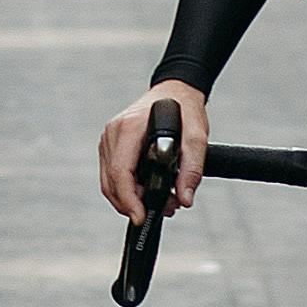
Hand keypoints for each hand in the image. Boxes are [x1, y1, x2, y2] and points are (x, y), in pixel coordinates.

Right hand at [97, 79, 211, 223]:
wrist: (175, 90)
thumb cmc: (184, 109)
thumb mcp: (197, 136)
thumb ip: (192, 169)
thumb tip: (184, 199)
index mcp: (129, 127)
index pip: (120, 171)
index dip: (129, 199)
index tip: (141, 217)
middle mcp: (113, 132)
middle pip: (111, 181)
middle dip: (132, 204)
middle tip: (164, 210)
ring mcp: (109, 138)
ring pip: (109, 182)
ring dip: (130, 199)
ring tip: (163, 203)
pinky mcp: (111, 145)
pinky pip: (112, 174)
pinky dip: (128, 189)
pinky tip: (150, 192)